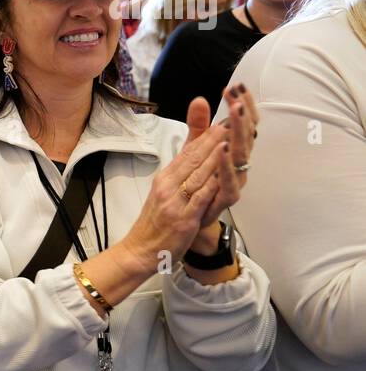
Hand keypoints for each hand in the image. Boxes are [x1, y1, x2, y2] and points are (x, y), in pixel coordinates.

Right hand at [122, 111, 228, 267]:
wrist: (140, 250)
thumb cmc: (155, 223)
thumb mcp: (165, 193)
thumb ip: (181, 173)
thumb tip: (191, 156)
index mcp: (165, 178)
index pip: (187, 152)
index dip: (206, 135)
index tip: (222, 120)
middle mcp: (168, 186)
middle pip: (193, 158)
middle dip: (213, 139)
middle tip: (231, 120)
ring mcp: (175, 202)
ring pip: (198, 174)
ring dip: (215, 155)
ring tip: (230, 138)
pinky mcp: (183, 219)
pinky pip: (200, 198)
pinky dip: (211, 183)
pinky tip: (222, 172)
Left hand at [195, 84, 259, 234]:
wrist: (188, 220)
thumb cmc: (196, 184)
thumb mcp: (193, 151)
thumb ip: (198, 127)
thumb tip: (200, 99)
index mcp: (234, 151)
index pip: (245, 124)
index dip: (243, 105)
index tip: (235, 87)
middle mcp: (239, 165)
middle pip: (248, 136)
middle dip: (243, 115)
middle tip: (236, 97)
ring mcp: (235, 182)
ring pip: (242, 156)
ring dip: (239, 134)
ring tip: (235, 114)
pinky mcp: (225, 199)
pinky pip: (230, 182)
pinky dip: (226, 165)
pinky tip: (223, 148)